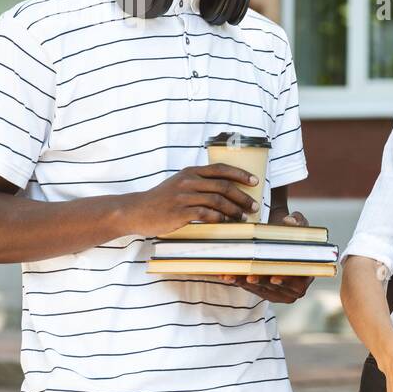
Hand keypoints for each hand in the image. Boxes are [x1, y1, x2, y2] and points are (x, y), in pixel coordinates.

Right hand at [130, 163, 259, 235]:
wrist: (137, 211)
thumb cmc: (163, 199)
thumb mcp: (180, 183)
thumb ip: (200, 183)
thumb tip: (227, 189)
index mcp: (191, 172)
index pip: (221, 169)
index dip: (241, 174)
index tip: (255, 181)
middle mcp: (189, 181)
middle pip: (224, 186)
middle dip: (243, 196)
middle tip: (254, 206)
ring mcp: (184, 196)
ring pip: (218, 200)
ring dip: (235, 210)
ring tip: (244, 217)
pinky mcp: (180, 212)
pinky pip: (206, 214)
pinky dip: (219, 218)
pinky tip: (227, 223)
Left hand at [217, 211, 314, 302]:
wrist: (279, 240)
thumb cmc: (291, 233)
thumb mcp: (299, 225)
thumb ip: (298, 221)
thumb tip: (290, 220)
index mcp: (307, 274)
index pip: (298, 282)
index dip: (286, 281)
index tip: (274, 278)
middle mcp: (294, 288)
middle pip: (276, 288)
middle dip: (262, 282)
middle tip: (250, 277)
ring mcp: (277, 292)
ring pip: (260, 289)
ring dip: (245, 282)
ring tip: (233, 275)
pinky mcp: (262, 292)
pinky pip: (248, 288)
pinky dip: (237, 281)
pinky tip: (226, 274)